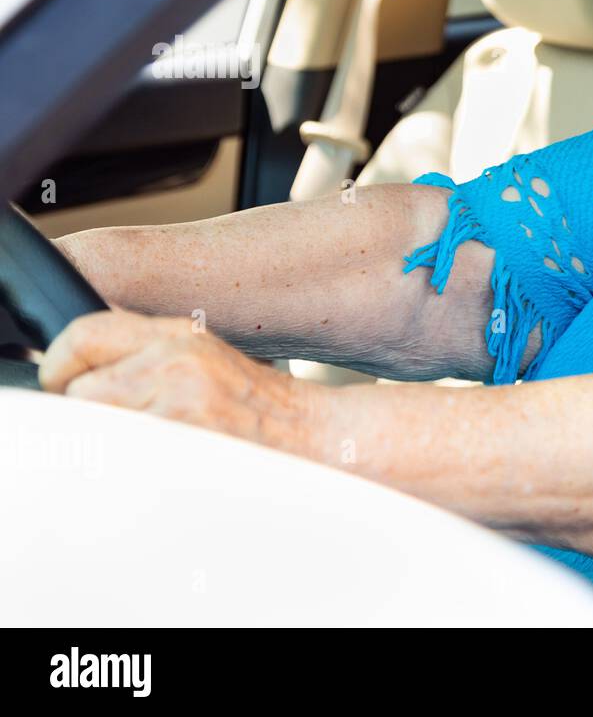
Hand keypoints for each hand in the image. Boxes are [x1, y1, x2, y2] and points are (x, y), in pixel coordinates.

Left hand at [38, 310, 322, 454]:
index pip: (84, 334)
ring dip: (119, 446)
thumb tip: (84, 376)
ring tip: (161, 449)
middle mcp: (178, 358)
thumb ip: (149, 358)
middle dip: (93, 418)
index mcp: (181, 334)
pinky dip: (140, 468)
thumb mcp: (209, 363)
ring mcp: (182, 398)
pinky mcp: (188, 436)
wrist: (321, 435)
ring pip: (100, 428)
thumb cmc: (266, 411)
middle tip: (124, 431)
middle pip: (81, 391)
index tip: (65, 387)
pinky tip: (176, 465)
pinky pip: (127, 457)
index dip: (60, 367)